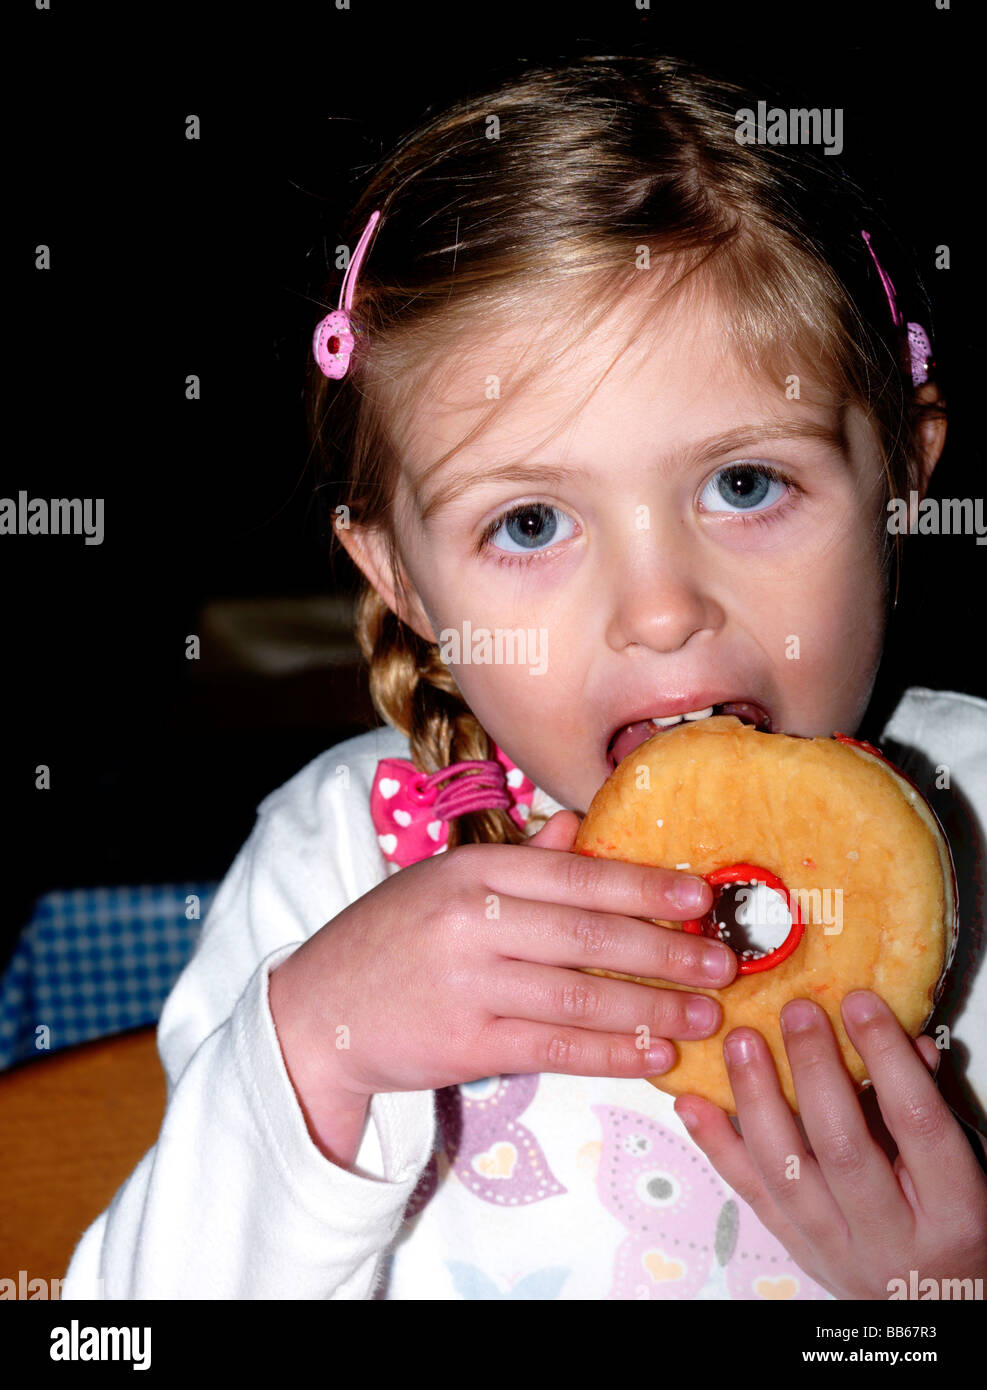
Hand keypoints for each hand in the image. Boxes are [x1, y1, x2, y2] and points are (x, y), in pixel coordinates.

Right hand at [269, 809, 735, 1122]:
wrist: (318, 1010)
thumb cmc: (392, 937)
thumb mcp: (444, 881)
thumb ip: (519, 859)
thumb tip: (580, 827)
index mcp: (473, 872)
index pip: (574, 876)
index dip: (643, 885)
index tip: (700, 895)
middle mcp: (472, 923)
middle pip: (588, 935)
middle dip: (665, 950)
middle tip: (723, 962)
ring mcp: (469, 986)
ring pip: (579, 995)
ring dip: (652, 1008)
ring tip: (705, 1016)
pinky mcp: (466, 1044)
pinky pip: (555, 1048)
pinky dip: (611, 1053)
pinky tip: (654, 1055)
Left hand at [673, 991, 986, 1298]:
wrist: (937, 1307)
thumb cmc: (954, 1222)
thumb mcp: (966, 1164)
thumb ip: (930, 1102)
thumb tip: (904, 1033)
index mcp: (952, 1209)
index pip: (916, 1121)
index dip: (885, 1055)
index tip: (857, 999)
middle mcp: (891, 1237)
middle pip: (843, 1147)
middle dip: (814, 1070)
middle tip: (796, 1010)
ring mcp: (837, 1250)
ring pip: (784, 1174)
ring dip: (756, 1100)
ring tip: (740, 1041)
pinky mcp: (796, 1251)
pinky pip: (749, 1195)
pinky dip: (715, 1145)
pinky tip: (692, 1102)